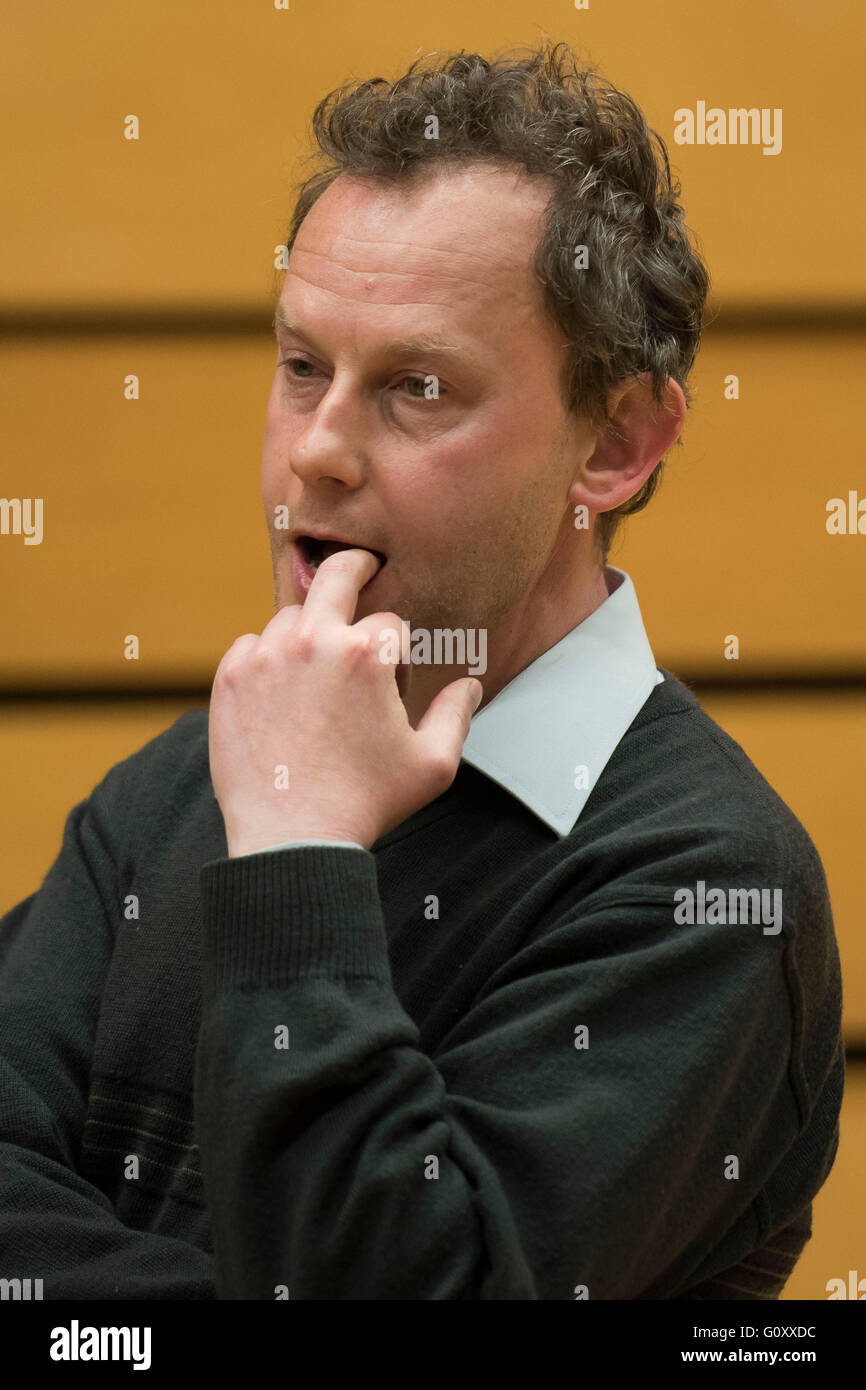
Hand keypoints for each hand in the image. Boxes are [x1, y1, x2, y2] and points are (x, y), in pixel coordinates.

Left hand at [208, 548, 482, 855]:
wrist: (293, 839)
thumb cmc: (367, 804)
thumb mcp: (432, 764)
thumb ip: (455, 715)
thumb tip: (468, 685)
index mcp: (368, 654)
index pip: (389, 622)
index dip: (397, 650)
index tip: (392, 679)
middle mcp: (315, 641)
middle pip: (336, 575)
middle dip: (354, 567)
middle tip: (361, 567)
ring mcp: (266, 656)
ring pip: (291, 617)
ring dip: (309, 631)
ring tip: (316, 669)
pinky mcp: (230, 678)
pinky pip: (250, 646)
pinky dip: (266, 658)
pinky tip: (279, 691)